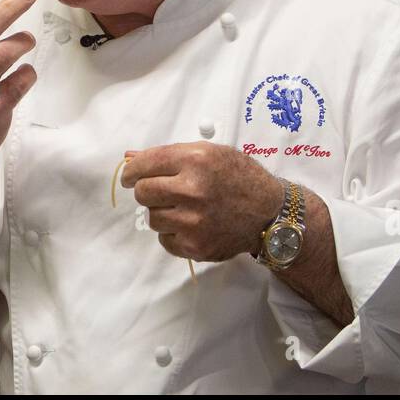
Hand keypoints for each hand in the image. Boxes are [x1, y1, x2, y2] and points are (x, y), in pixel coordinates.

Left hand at [119, 142, 283, 262]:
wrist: (269, 213)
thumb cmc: (240, 177)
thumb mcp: (209, 154)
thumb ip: (168, 155)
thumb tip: (130, 158)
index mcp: (196, 160)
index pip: (145, 164)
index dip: (132, 171)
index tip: (130, 176)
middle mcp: (193, 190)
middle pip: (143, 192)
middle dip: (146, 190)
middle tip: (159, 191)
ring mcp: (194, 221)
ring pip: (152, 217)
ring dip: (162, 212)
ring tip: (184, 207)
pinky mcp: (196, 246)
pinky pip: (165, 239)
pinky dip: (173, 232)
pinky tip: (191, 224)